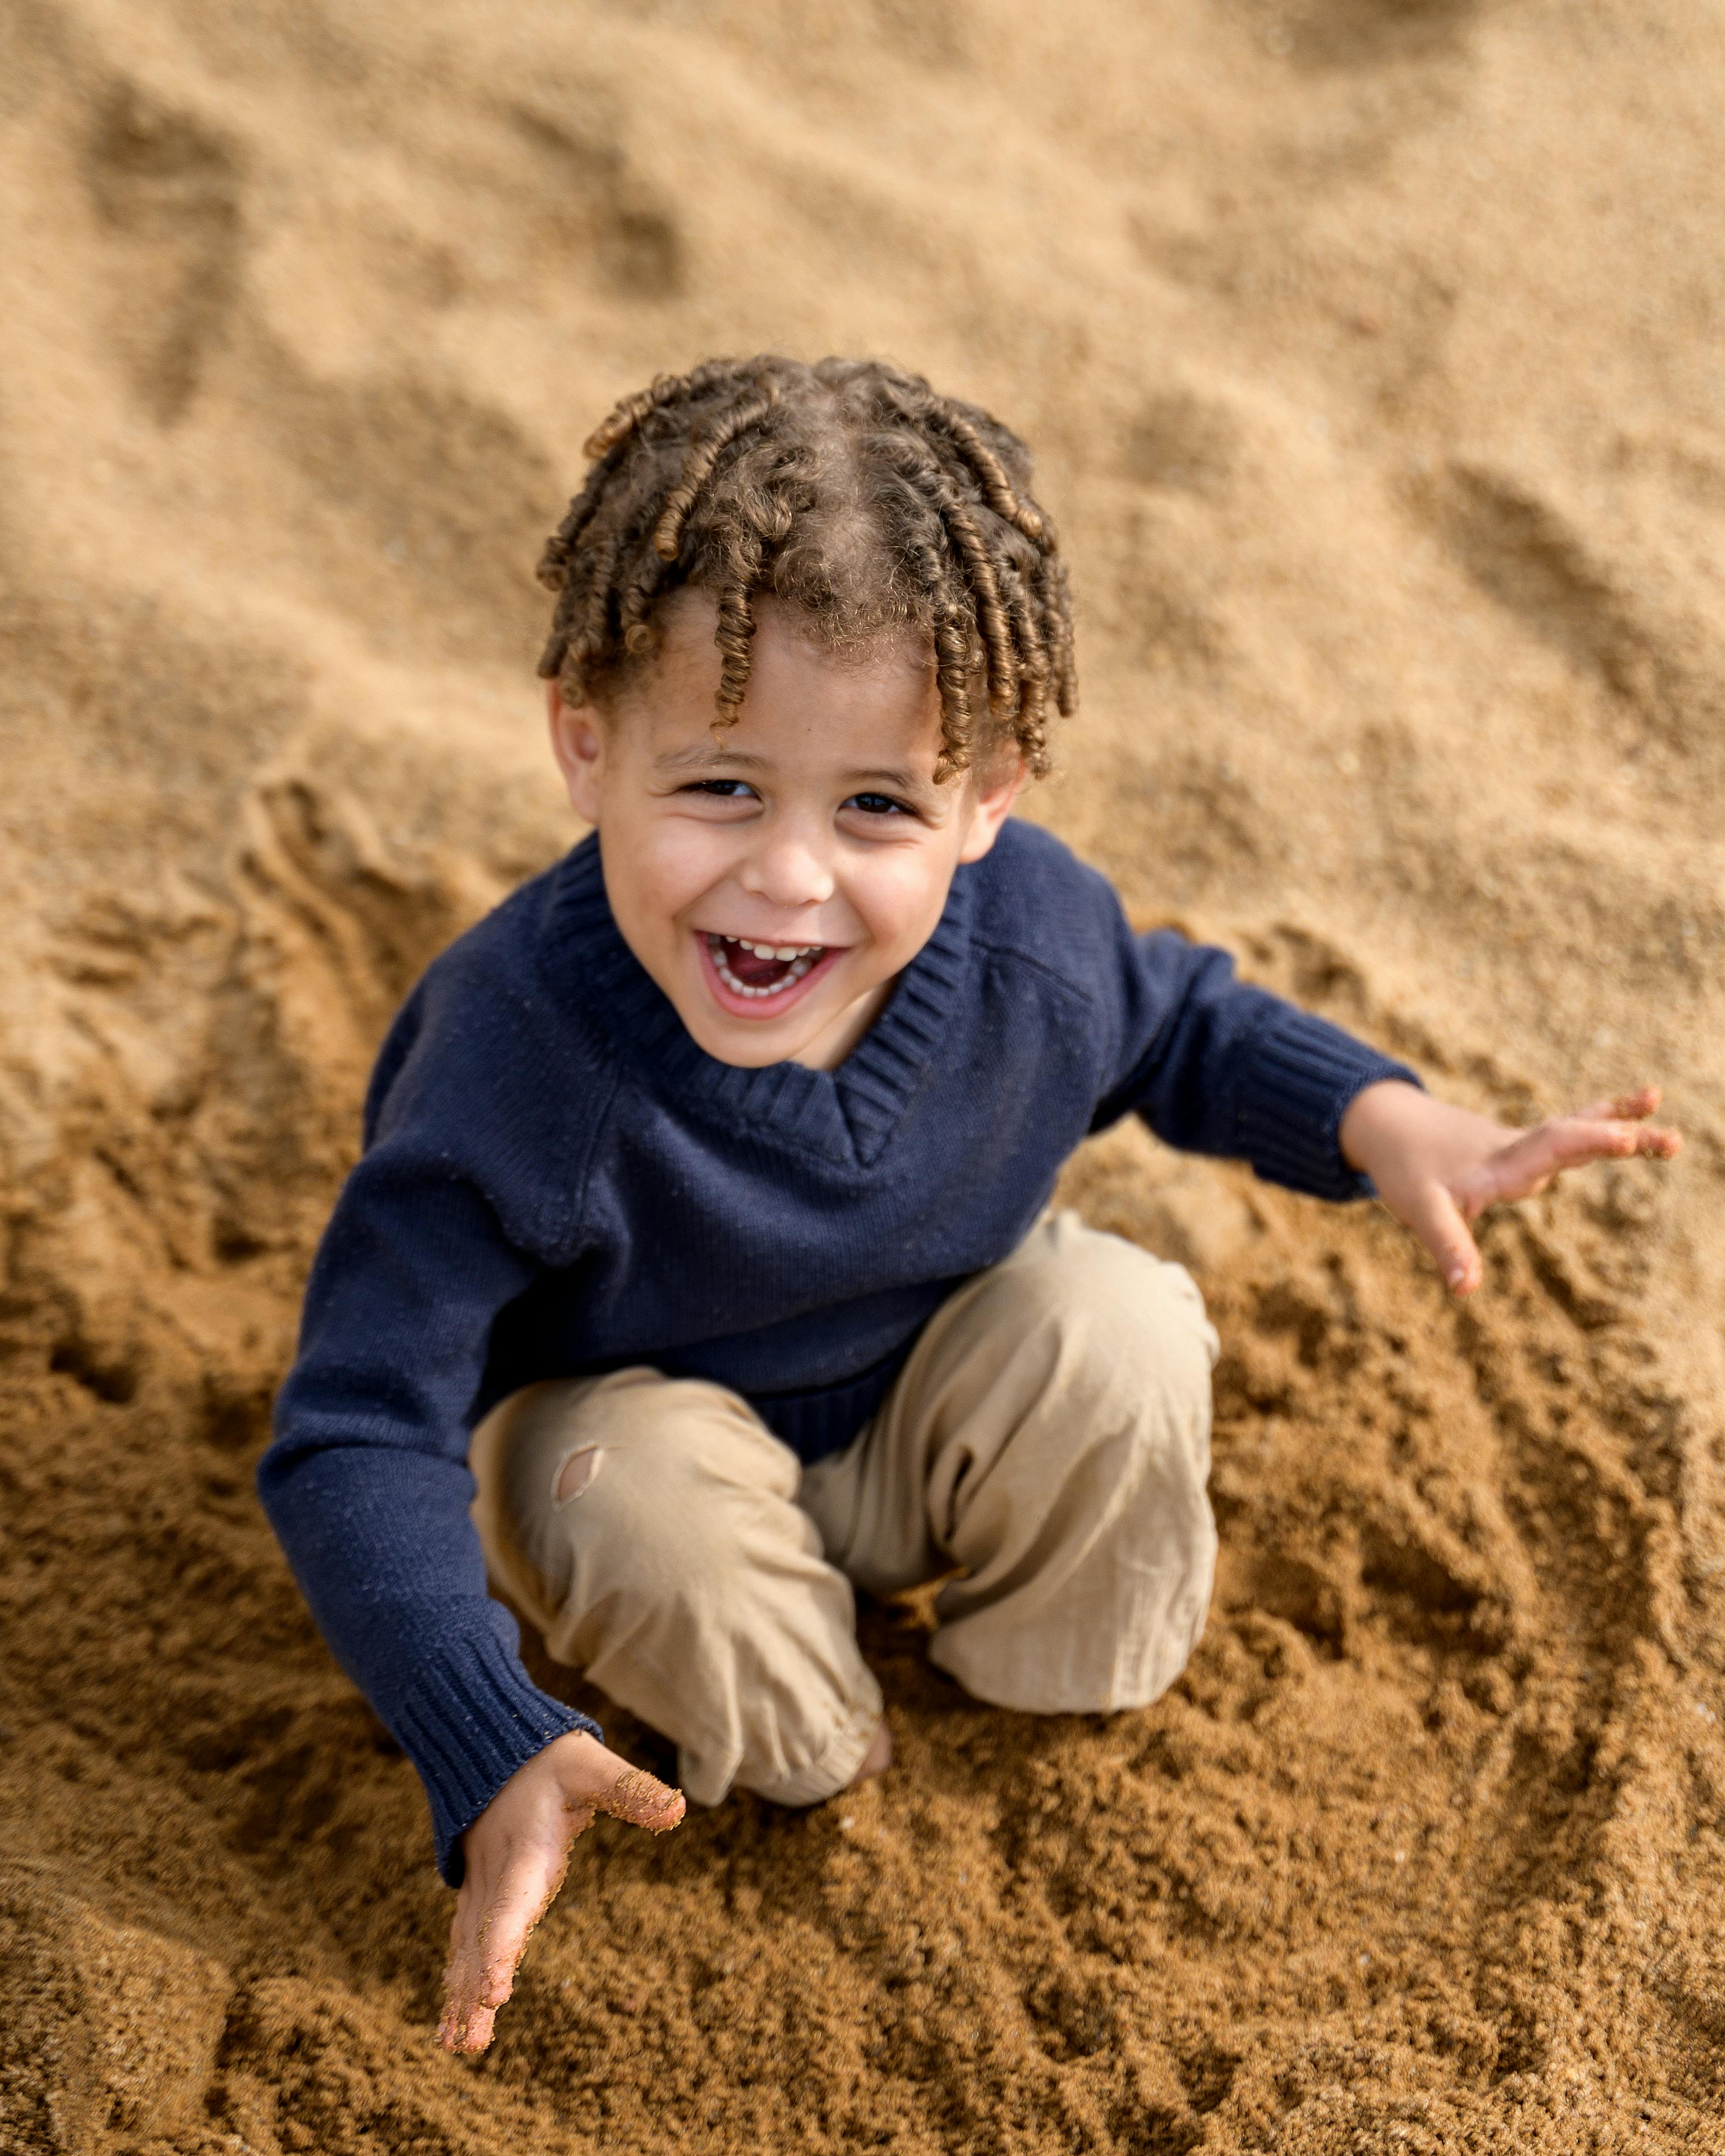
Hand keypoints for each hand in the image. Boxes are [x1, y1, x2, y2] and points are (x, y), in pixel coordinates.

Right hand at [437, 1729, 683, 2054]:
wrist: (491, 1746)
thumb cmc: (550, 1758)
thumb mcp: (592, 1766)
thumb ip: (629, 1789)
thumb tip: (679, 1809)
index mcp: (525, 1852)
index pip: (510, 1906)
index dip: (501, 1949)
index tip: (494, 1993)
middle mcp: (497, 1876)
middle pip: (483, 1940)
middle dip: (475, 1992)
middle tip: (470, 2044)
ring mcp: (482, 1885)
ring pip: (467, 1946)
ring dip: (461, 1994)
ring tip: (457, 2046)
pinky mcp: (478, 1891)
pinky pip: (462, 1940)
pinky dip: (455, 1978)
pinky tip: (450, 2018)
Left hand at [1339, 1079, 1679, 1296]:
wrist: (1387, 1125)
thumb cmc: (1404, 1169)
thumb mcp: (1420, 1212)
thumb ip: (1448, 1247)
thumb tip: (1466, 1290)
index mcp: (1497, 1167)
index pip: (1546, 1151)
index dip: (1583, 1144)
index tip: (1621, 1137)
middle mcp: (1516, 1150)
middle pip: (1573, 1139)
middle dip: (1618, 1137)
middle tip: (1670, 1139)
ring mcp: (1522, 1145)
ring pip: (1577, 1131)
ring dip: (1621, 1125)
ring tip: (1668, 1124)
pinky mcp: (1523, 1147)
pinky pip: (1570, 1133)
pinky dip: (1601, 1122)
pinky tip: (1633, 1119)